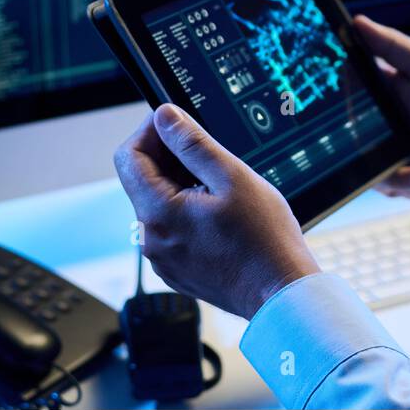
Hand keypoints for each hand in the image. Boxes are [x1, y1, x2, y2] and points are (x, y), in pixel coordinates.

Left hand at [113, 104, 319, 319]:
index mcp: (158, 213)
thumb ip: (193, 143)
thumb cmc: (264, 240)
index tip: (178, 124)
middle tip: (212, 156)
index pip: (129, 156)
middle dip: (171, 158)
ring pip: (160, 204)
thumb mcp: (232, 177)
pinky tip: (222, 215)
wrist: (281, 293)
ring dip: (183, 185)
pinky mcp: (177, 269)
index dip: (151, 132)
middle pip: (143, 180)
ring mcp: (163, 258)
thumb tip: (165, 116)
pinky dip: (189, 212)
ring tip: (224, 190)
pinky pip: (172, 228)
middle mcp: (151, 239)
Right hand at [353, 15, 409, 206]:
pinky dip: (399, 176)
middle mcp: (378, 120)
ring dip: (375, 152)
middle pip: (343, 117)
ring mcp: (382, 150)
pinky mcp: (391, 178)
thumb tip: (356, 22)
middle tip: (366, 119)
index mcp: (385, 89)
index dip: (339, 75)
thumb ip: (392, 45)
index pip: (350, 79)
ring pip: (353, 153)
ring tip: (404, 148)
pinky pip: (376, 180)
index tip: (329, 68)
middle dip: (347, 118)